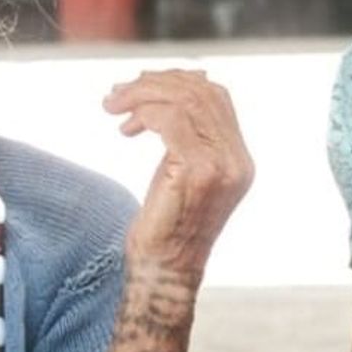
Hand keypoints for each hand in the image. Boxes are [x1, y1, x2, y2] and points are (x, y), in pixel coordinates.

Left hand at [103, 70, 252, 277]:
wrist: (163, 271)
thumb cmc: (164, 227)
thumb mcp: (180, 173)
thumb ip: (185, 137)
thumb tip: (165, 94)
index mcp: (238, 159)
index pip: (216, 96)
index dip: (177, 80)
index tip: (140, 85)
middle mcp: (237, 160)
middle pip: (201, 92)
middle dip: (154, 82)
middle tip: (117, 92)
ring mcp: (221, 166)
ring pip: (185, 100)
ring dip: (141, 94)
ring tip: (112, 106)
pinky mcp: (197, 172)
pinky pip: (170, 120)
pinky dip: (143, 113)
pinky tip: (125, 128)